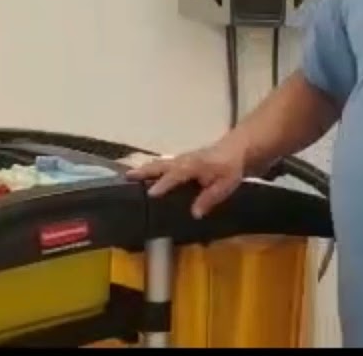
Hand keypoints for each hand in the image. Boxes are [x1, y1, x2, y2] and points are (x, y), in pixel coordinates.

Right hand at [126, 140, 246, 218]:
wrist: (235, 149)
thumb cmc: (230, 168)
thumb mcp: (225, 185)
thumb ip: (209, 198)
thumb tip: (194, 213)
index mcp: (193, 166)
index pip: (175, 175)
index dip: (163, 184)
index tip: (151, 194)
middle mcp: (183, 160)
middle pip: (161, 165)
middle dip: (144, 171)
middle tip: (128, 177)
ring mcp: (181, 159)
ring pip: (160, 163)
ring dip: (145, 169)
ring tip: (129, 176)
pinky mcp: (180, 160)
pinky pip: (163, 164)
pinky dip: (151, 168)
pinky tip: (143, 175)